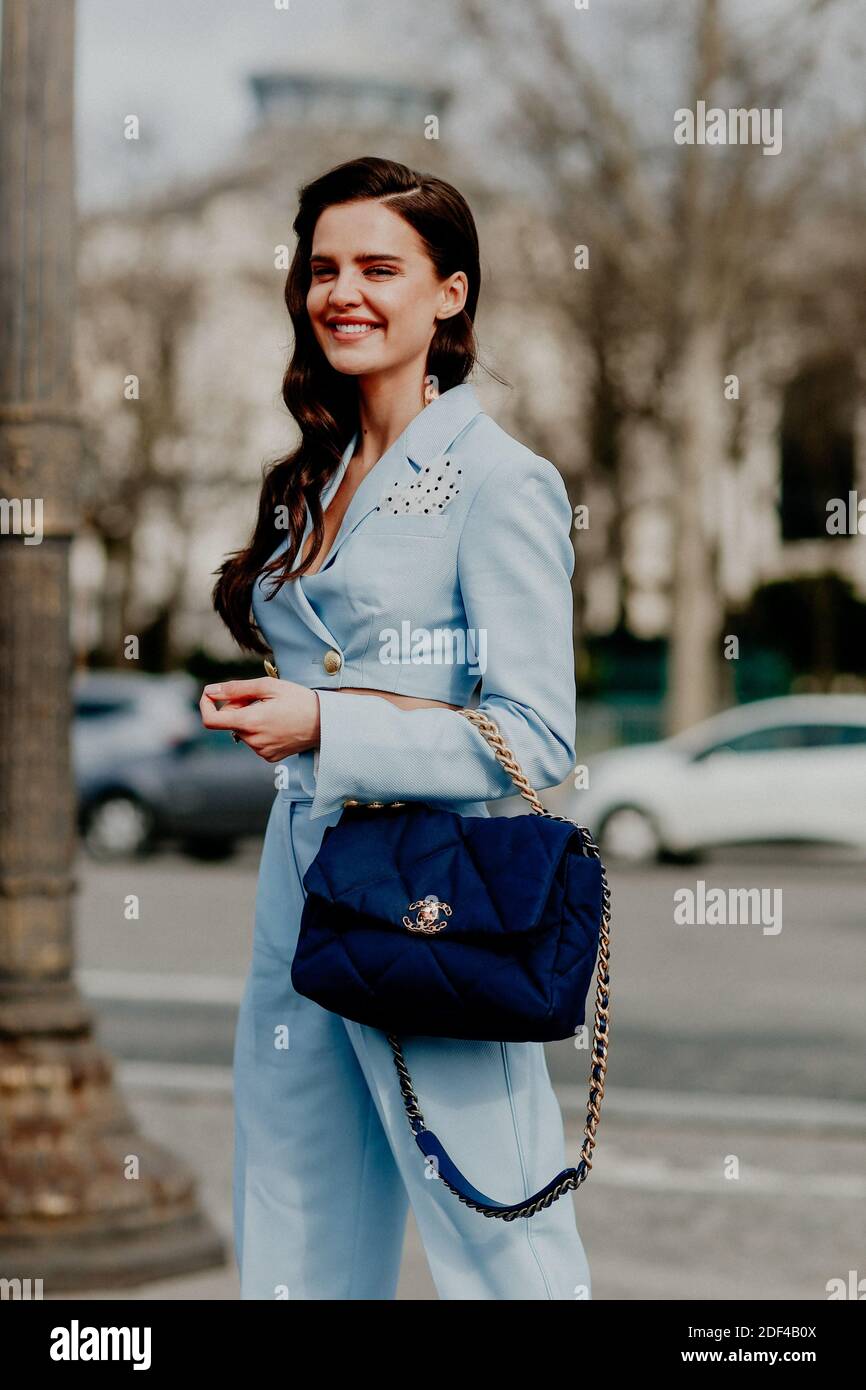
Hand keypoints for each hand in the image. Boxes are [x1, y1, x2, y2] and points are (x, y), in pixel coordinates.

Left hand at [199, 678, 319, 761]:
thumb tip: (209, 691)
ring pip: (242, 731)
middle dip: (236, 707)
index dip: (205, 705)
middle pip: (229, 722)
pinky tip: (278, 723)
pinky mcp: (269, 757)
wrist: (325, 723)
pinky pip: (254, 741)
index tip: (210, 695)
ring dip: (249, 719)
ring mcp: (261, 751)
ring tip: (272, 711)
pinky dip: (259, 730)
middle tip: (259, 698)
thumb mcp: (268, 686)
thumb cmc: (298, 700)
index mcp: (249, 722)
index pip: (211, 720)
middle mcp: (252, 740)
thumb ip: (235, 689)